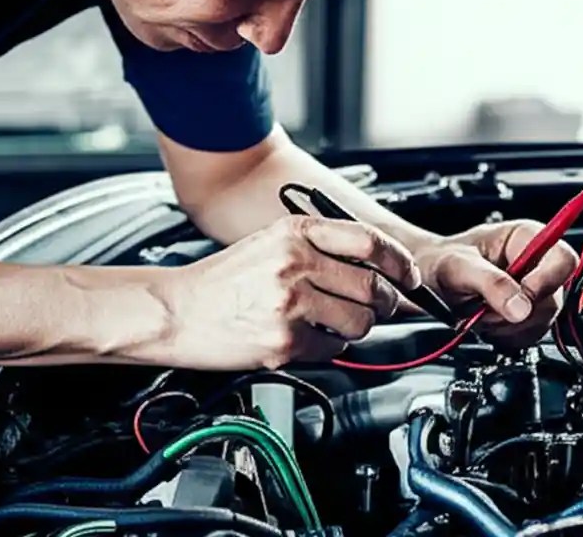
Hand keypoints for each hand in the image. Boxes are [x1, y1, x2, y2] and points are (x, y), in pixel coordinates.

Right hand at [163, 215, 420, 369]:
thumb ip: (319, 249)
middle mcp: (295, 262)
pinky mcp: (284, 340)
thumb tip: (375, 270)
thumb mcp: (270, 244)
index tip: (407, 275)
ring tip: (330, 324)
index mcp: (295, 232)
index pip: (369, 241)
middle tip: (376, 308)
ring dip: (355, 329)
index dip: (399, 262)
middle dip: (383, 304)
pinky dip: (327, 349)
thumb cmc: (222, 281)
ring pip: (359, 323)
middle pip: (374, 287)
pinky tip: (304, 338)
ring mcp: (290, 303)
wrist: (175, 310)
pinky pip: (332, 350)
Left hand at [413, 220, 578, 350]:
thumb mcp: (460, 266)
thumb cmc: (442, 261)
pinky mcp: (528, 317)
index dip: (547, 282)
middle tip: (484, 307)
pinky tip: (487, 324)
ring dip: (508, 326)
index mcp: (528, 238)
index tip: (520, 297)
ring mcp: (535, 293)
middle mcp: (538, 265)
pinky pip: (530, 337)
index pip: (563, 260)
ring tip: (481, 313)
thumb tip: (520, 308)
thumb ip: (491, 283)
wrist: (430, 281)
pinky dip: (506, 337)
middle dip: (517, 312)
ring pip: (543, 323)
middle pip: (554, 298)